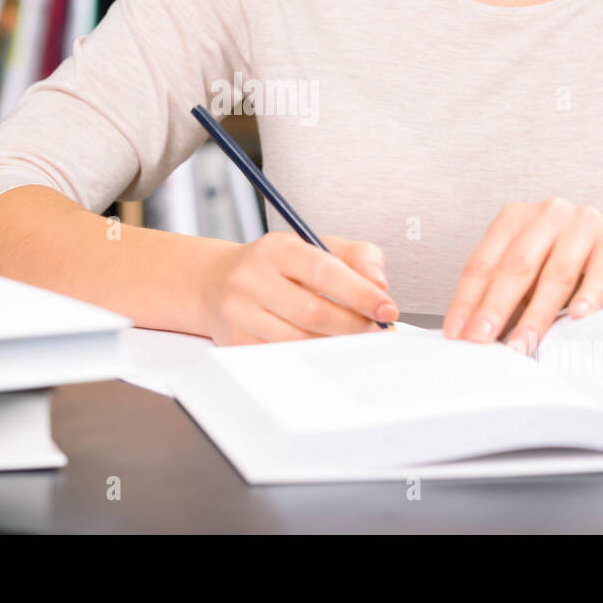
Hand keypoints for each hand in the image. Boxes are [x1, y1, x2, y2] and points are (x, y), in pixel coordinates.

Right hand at [198, 232, 398, 344]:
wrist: (217, 281)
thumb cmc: (276, 266)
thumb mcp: (315, 246)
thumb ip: (356, 256)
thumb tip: (378, 284)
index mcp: (276, 248)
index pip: (323, 269)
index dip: (360, 292)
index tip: (386, 308)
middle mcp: (252, 278)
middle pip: (312, 312)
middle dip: (353, 325)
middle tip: (376, 330)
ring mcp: (240, 312)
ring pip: (299, 340)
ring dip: (335, 344)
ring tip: (355, 339)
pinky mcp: (236, 341)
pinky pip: (283, 356)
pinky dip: (312, 356)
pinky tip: (326, 348)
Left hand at [443, 198, 602, 350]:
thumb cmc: (567, 265)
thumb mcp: (529, 276)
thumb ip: (501, 296)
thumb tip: (471, 335)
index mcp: (513, 219)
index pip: (482, 263)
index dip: (466, 300)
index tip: (456, 333)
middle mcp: (546, 214)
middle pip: (515, 267)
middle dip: (494, 308)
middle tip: (480, 340)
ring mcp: (582, 224)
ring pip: (555, 273)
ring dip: (537, 314)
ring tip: (523, 344)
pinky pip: (600, 271)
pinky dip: (588, 295)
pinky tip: (578, 317)